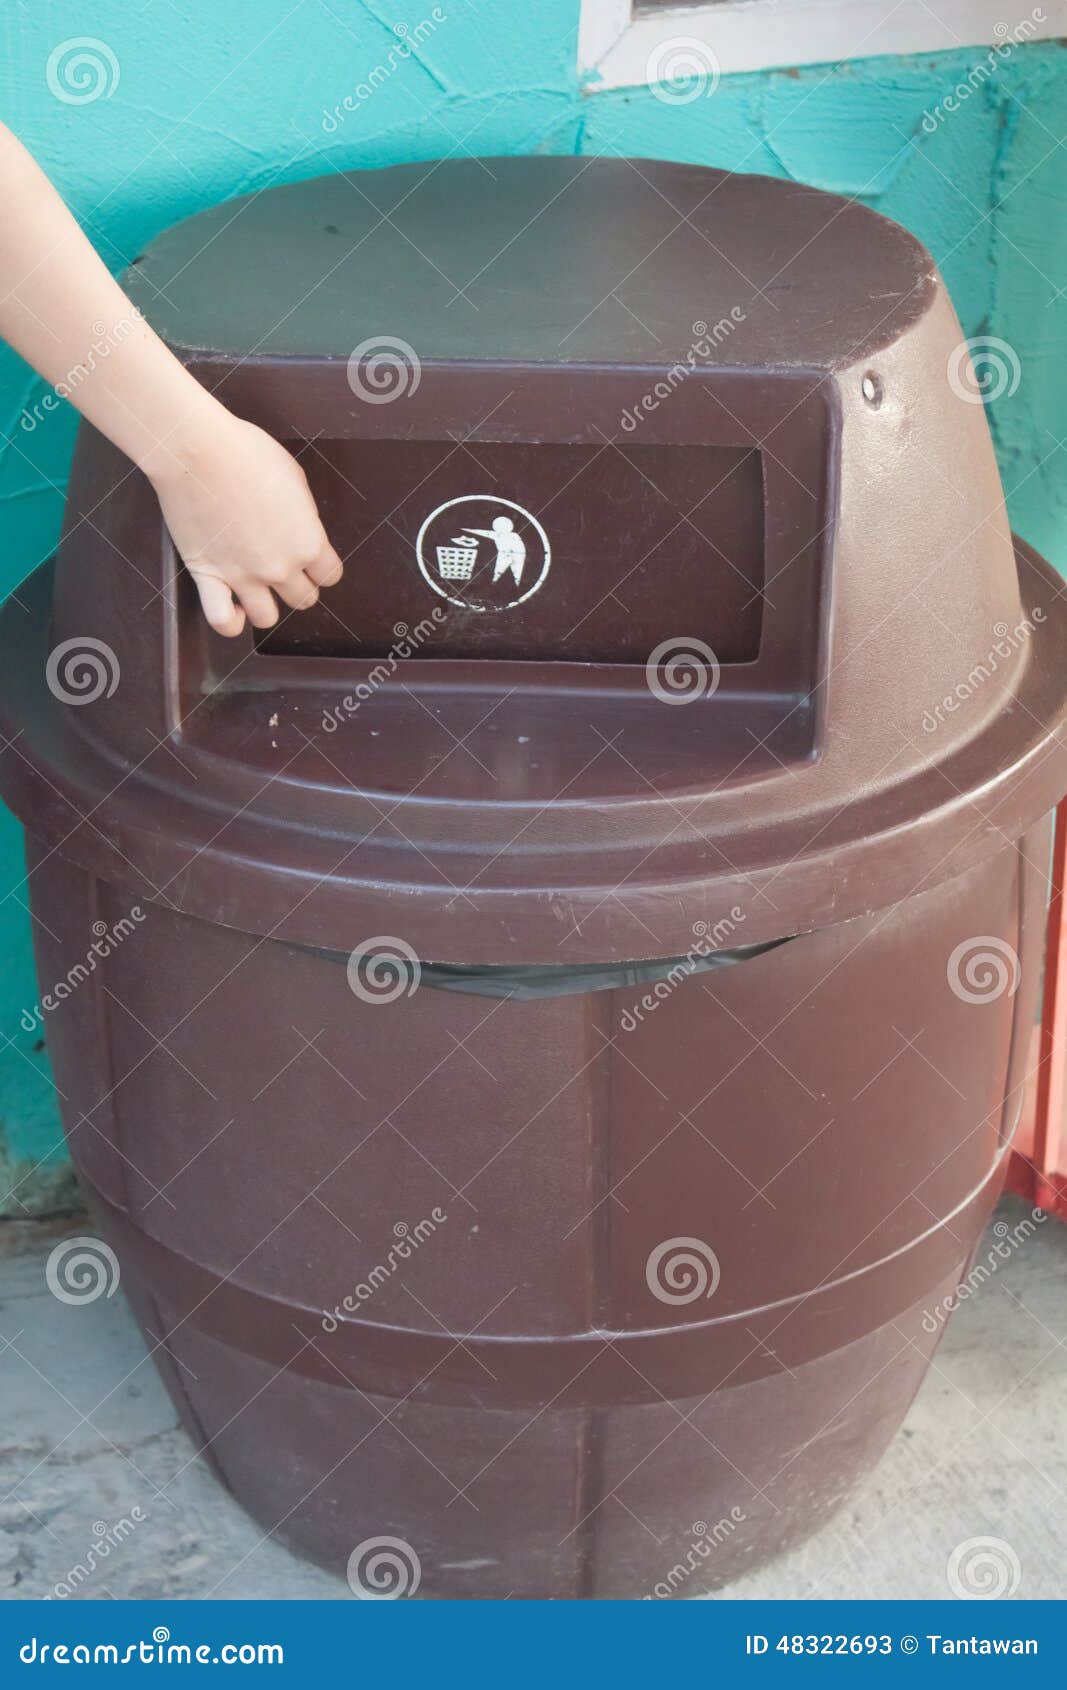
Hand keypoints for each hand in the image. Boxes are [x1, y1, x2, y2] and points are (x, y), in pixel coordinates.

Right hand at [150, 414, 342, 636]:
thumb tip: (300, 527)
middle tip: (284, 570)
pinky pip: (222, 621)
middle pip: (303, 599)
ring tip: (257, 588)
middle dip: (297, 586)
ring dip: (265, 605)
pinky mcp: (209, 576)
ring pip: (267, 617)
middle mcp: (280, 566)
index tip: (313, 562)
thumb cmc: (245, 453)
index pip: (330, 575)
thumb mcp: (294, 476)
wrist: (197, 450)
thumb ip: (303, 513)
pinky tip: (231, 607)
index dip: (322, 569)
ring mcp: (244, 576)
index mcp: (307, 541)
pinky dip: (228, 621)